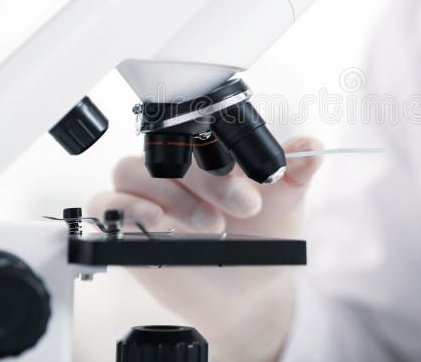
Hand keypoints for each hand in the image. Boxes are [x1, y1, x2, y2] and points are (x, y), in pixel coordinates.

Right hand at [87, 136, 323, 361]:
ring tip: (211, 225)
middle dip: (206, 179)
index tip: (257, 187)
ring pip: (132, 170)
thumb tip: (313, 147)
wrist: (247, 291)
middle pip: (166, 150)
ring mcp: (146, 194)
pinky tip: (157, 222)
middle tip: (245, 207)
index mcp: (207, 153)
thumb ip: (294, 176)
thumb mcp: (284, 208)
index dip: (224, 152)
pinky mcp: (125, 224)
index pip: (200, 129)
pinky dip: (126, 207)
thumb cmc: (262, 240)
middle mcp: (173, 168)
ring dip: (171, 196)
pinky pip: (107, 203)